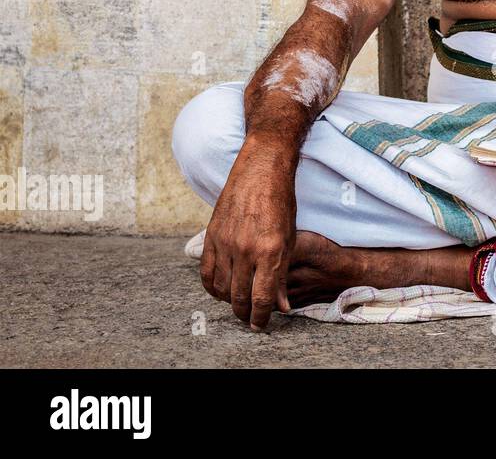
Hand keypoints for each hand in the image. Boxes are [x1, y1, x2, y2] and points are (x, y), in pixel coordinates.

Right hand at [200, 141, 295, 330]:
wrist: (261, 170)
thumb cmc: (281, 202)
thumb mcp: (289, 238)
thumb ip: (282, 275)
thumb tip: (283, 306)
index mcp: (270, 251)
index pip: (261, 298)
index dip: (260, 317)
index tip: (261, 325)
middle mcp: (245, 250)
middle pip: (239, 297)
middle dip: (245, 313)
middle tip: (249, 318)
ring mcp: (225, 243)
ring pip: (221, 288)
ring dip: (229, 301)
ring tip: (237, 303)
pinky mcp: (211, 236)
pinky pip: (206, 272)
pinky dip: (212, 287)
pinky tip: (221, 290)